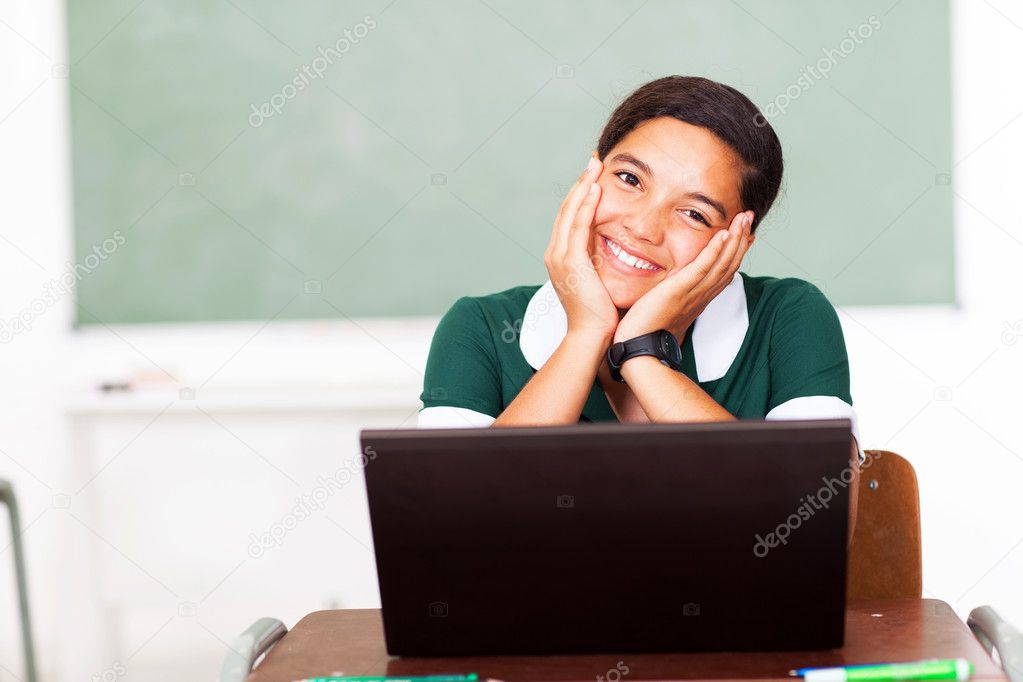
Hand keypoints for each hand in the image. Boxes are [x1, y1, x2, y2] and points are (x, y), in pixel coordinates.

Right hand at [543, 152, 618, 342]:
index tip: (593, 177)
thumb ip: (599, 262)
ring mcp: (560, 256)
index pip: (570, 218)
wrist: (591, 335)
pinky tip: (595, 188)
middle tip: (593, 161)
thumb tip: (613, 250)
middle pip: (567, 209)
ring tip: (595, 166)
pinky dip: (586, 205)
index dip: (580, 195)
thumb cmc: (599, 314)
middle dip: (580, 183)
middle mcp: (555, 253)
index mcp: (561, 257)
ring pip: (570, 212)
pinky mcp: (571, 260)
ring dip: (583, 186)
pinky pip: (578, 225)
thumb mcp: (597, 281)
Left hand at [614, 209, 754, 342]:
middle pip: (729, 264)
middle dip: (741, 239)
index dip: (737, 252)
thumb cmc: (646, 329)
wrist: (638, 346)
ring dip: (735, 239)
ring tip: (743, 218)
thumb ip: (673, 294)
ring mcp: (693, 293)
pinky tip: (723, 234)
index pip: (725, 271)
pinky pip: (702, 268)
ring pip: (722, 263)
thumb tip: (671, 287)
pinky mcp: (680, 291)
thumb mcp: (665, 307)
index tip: (747, 235)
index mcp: (699, 298)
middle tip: (749, 216)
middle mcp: (701, 295)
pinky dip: (714, 251)